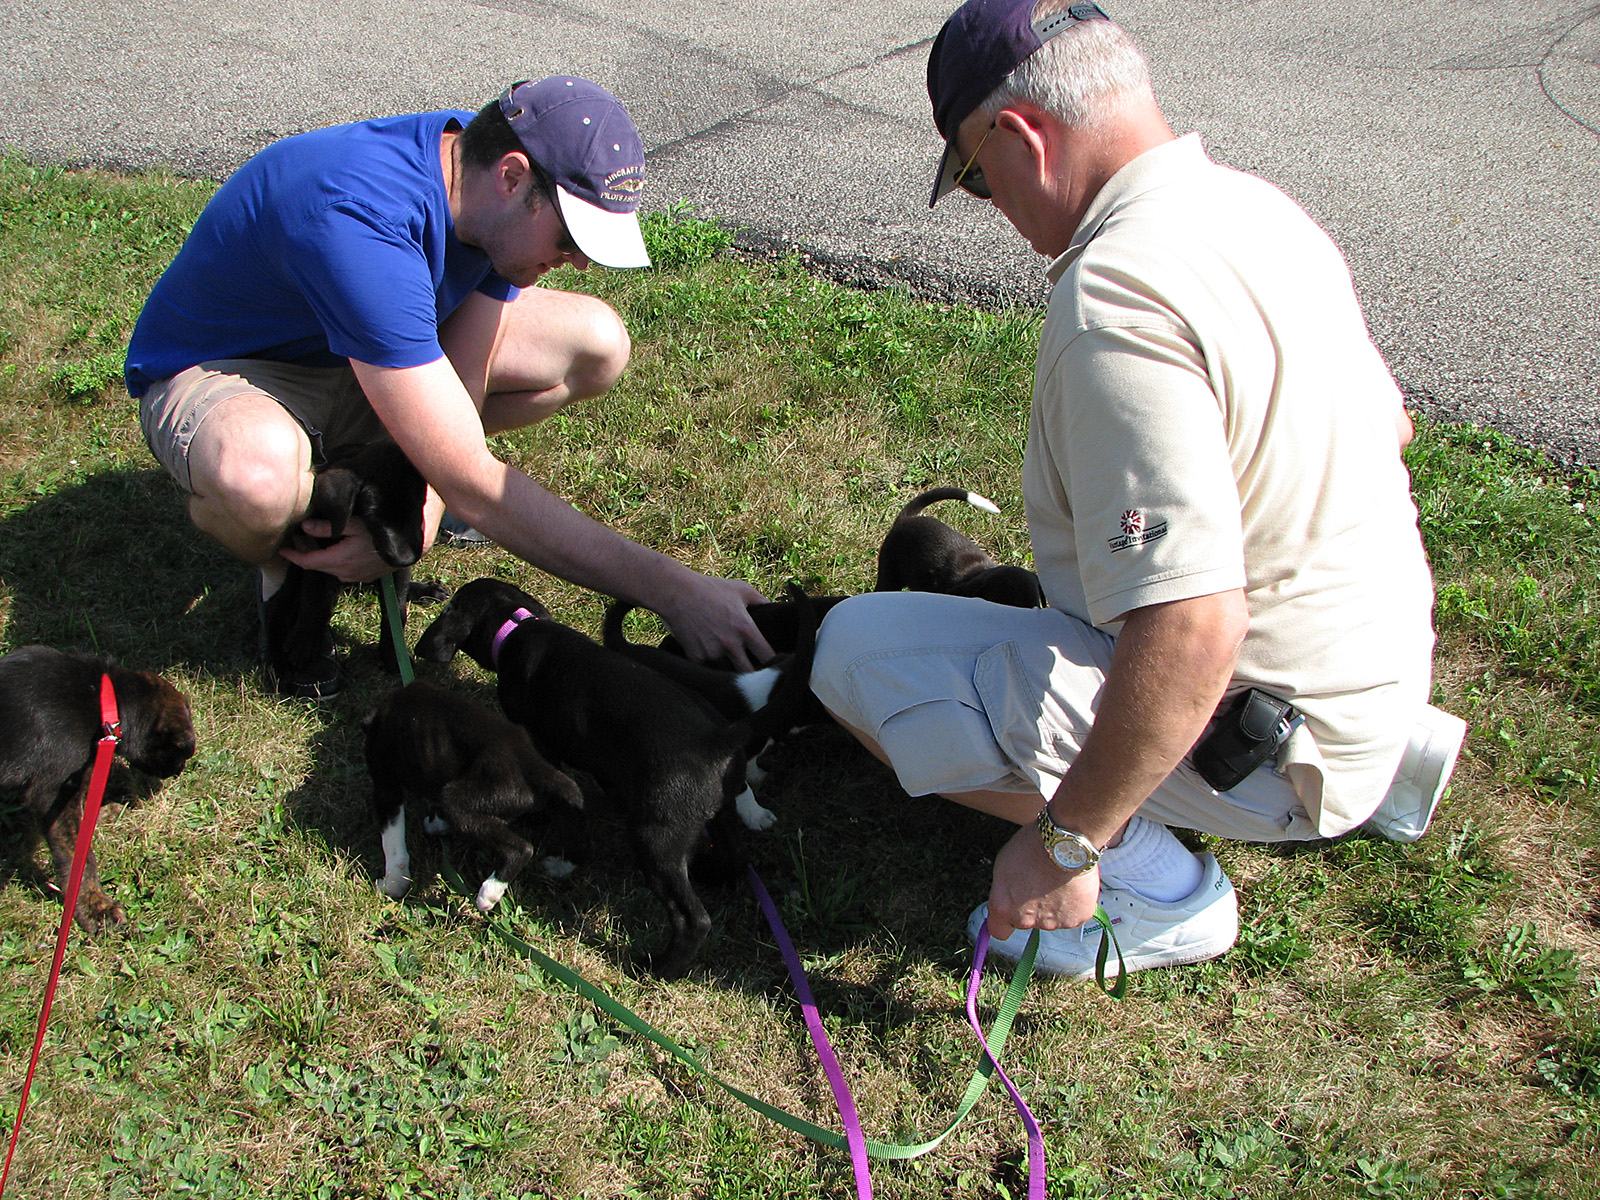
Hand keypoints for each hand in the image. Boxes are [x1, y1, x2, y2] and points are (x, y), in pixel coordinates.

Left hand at [279, 519, 389, 583]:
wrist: (409, 547)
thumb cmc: (382, 531)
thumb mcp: (355, 524)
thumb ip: (328, 527)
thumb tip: (305, 527)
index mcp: (339, 560)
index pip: (307, 561)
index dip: (292, 555)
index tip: (281, 548)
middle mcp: (344, 573)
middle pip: (316, 565)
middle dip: (304, 552)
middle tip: (297, 537)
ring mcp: (354, 577)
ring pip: (328, 568)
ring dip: (318, 556)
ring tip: (313, 540)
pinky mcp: (362, 577)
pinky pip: (340, 571)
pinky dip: (331, 561)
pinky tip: (334, 548)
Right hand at [659, 574, 773, 671]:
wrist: (676, 591)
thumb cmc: (709, 588)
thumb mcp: (740, 589)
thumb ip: (760, 600)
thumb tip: (773, 608)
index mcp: (746, 629)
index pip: (768, 656)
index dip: (774, 663)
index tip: (772, 665)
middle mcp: (731, 644)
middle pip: (749, 674)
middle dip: (753, 676)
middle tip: (753, 675)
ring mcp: (712, 652)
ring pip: (727, 674)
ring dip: (730, 673)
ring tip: (732, 672)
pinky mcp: (695, 657)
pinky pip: (707, 670)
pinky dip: (709, 667)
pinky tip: (711, 662)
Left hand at [985, 822, 1101, 940]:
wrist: (1065, 843)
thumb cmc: (1033, 847)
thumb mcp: (1003, 865)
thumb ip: (1004, 890)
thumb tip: (1007, 897)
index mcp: (1004, 907)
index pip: (998, 931)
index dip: (1005, 921)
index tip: (1010, 911)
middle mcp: (1027, 921)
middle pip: (1027, 921)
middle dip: (1032, 907)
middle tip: (1039, 884)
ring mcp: (1053, 922)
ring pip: (1051, 918)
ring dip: (1053, 905)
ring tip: (1057, 880)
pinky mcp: (1077, 918)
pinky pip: (1073, 914)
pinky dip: (1073, 903)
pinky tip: (1071, 884)